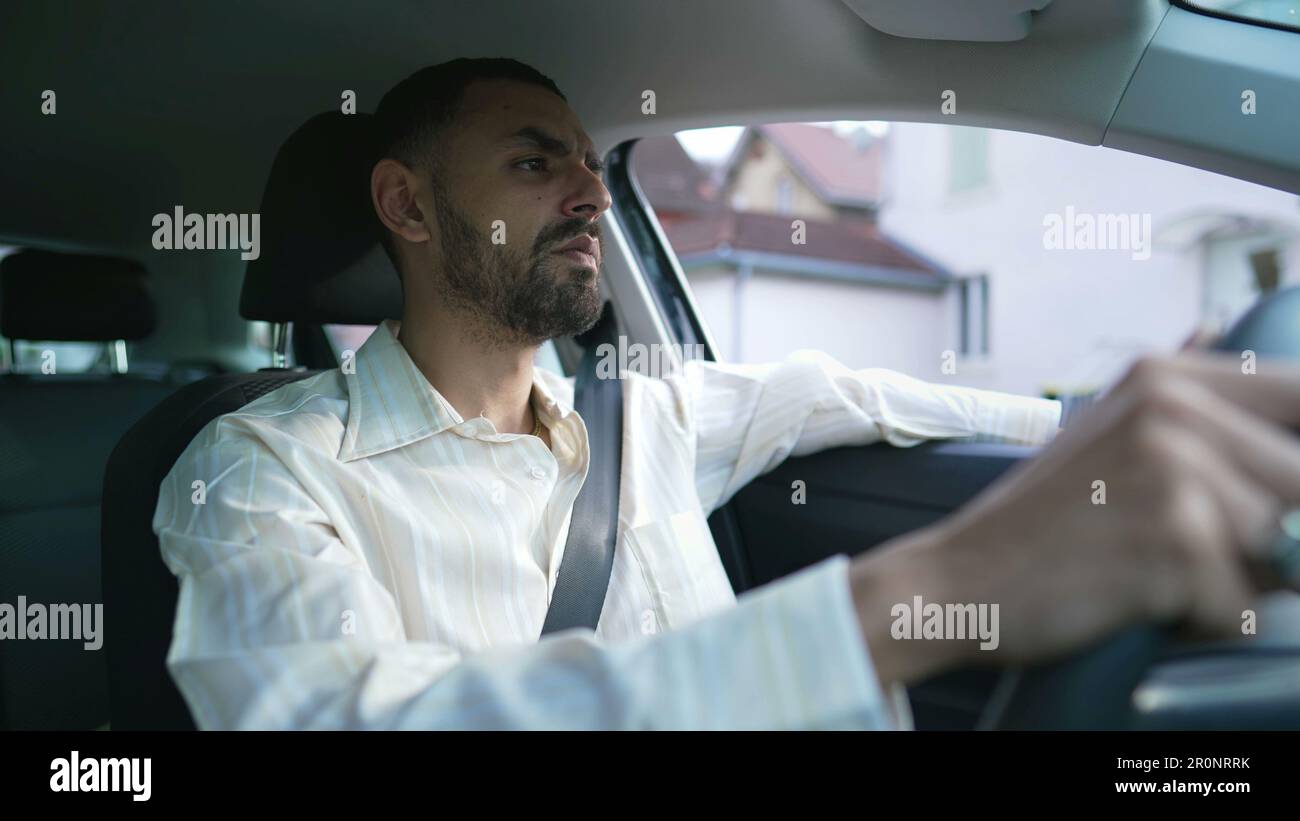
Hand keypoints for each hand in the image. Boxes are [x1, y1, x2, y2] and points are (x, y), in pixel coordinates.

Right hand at [849, 352, 1299, 687]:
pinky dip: (1203, 622)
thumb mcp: (1105, 431)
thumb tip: (1216, 323)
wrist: (957, 582)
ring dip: (1237, 584)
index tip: (1275, 502)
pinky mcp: (1174, 536)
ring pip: (1286, 549)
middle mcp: (1174, 408)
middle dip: (1277, 538)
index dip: (1297, 465)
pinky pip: (1245, 604)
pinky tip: (1138, 602)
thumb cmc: (1039, 524)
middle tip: (1190, 554)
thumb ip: (1178, 388)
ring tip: (1157, 576)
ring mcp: (1174, 468)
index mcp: (1166, 378)